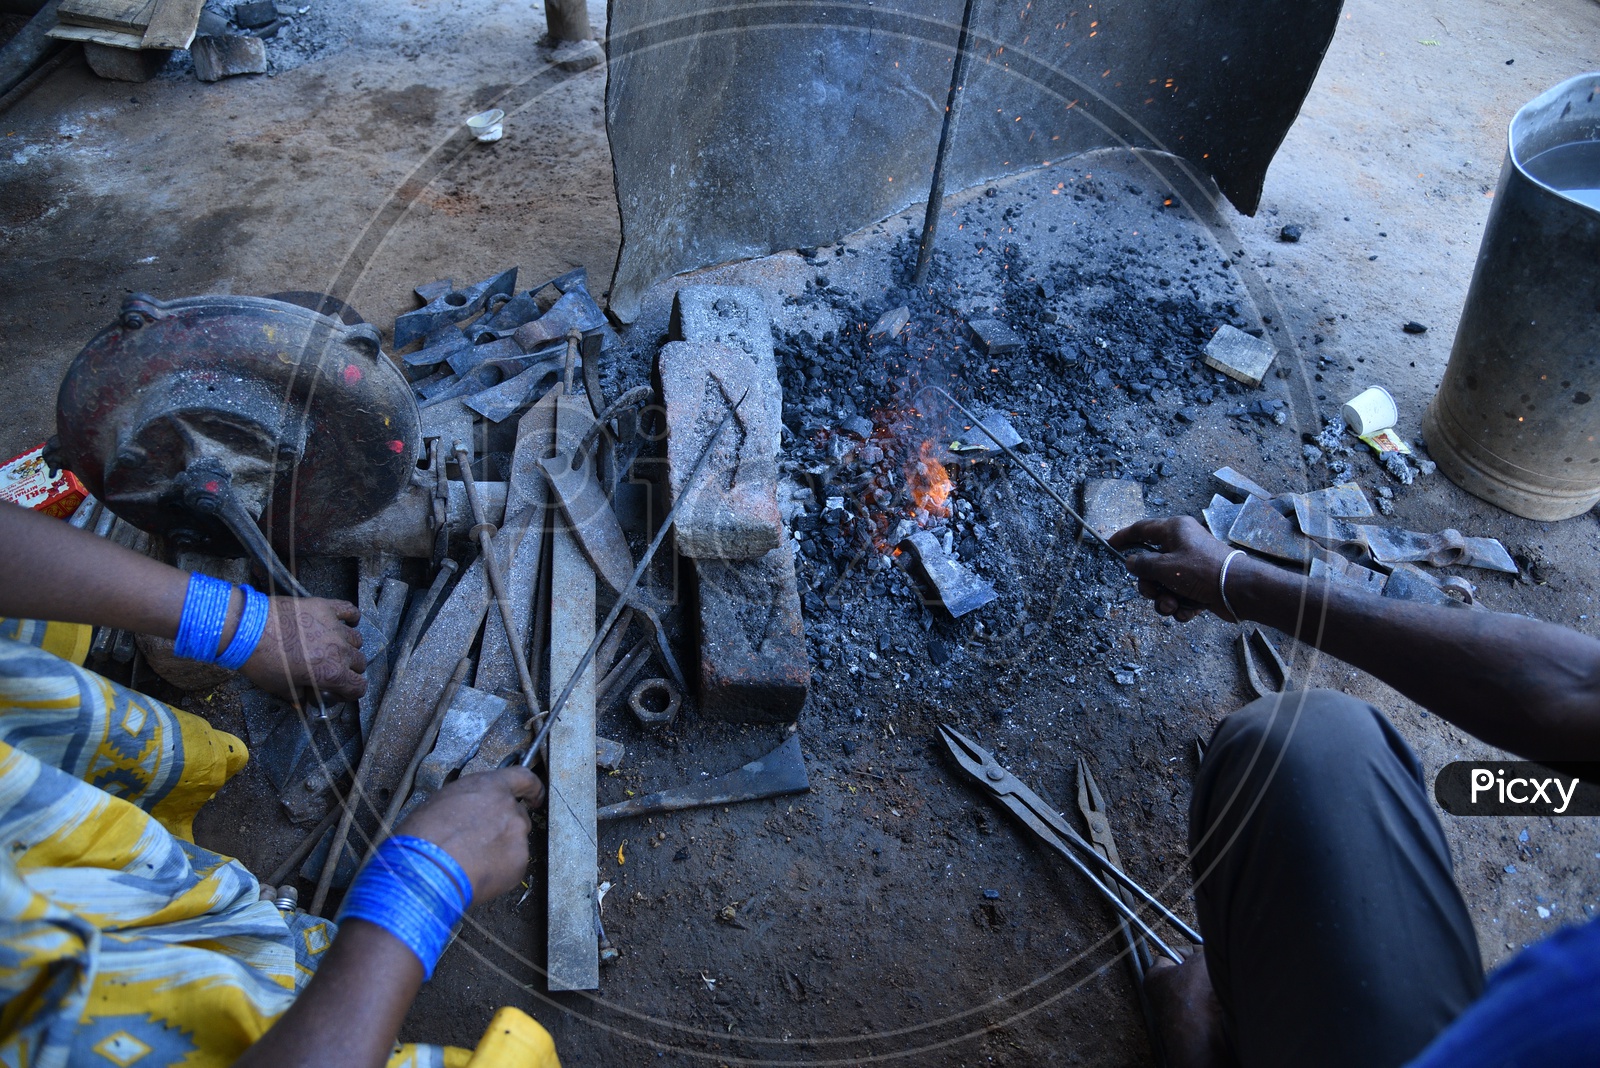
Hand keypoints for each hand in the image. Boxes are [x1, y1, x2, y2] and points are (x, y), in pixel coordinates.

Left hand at [241, 597, 367, 701]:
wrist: (250, 630)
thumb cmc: (264, 660)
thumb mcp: (280, 687)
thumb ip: (297, 696)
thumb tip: (302, 703)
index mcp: (332, 673)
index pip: (359, 687)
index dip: (351, 692)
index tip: (341, 691)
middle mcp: (340, 651)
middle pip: (360, 663)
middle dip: (350, 669)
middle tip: (333, 668)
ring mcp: (335, 627)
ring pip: (357, 640)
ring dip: (349, 646)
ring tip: (334, 646)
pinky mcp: (327, 608)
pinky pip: (350, 611)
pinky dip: (352, 617)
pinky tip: (346, 622)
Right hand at [394, 767, 545, 900]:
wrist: (426, 870)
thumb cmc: (423, 837)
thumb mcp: (441, 802)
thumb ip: (469, 802)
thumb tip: (472, 812)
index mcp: (489, 787)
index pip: (524, 778)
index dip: (532, 788)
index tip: (535, 796)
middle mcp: (508, 807)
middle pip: (518, 815)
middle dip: (504, 827)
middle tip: (481, 842)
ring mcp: (517, 835)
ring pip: (515, 841)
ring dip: (501, 849)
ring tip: (472, 861)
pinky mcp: (519, 862)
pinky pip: (514, 864)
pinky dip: (500, 870)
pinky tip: (478, 873)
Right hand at [1109, 516, 1238, 622]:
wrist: (1238, 591)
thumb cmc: (1203, 571)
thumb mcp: (1165, 567)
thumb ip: (1142, 564)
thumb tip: (1130, 562)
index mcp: (1174, 530)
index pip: (1141, 529)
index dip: (1124, 538)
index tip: (1109, 545)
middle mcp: (1182, 545)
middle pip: (1150, 564)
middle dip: (1149, 585)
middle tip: (1153, 592)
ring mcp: (1191, 566)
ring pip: (1164, 584)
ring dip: (1164, 599)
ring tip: (1174, 604)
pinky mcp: (1199, 585)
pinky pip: (1179, 595)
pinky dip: (1181, 605)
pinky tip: (1189, 609)